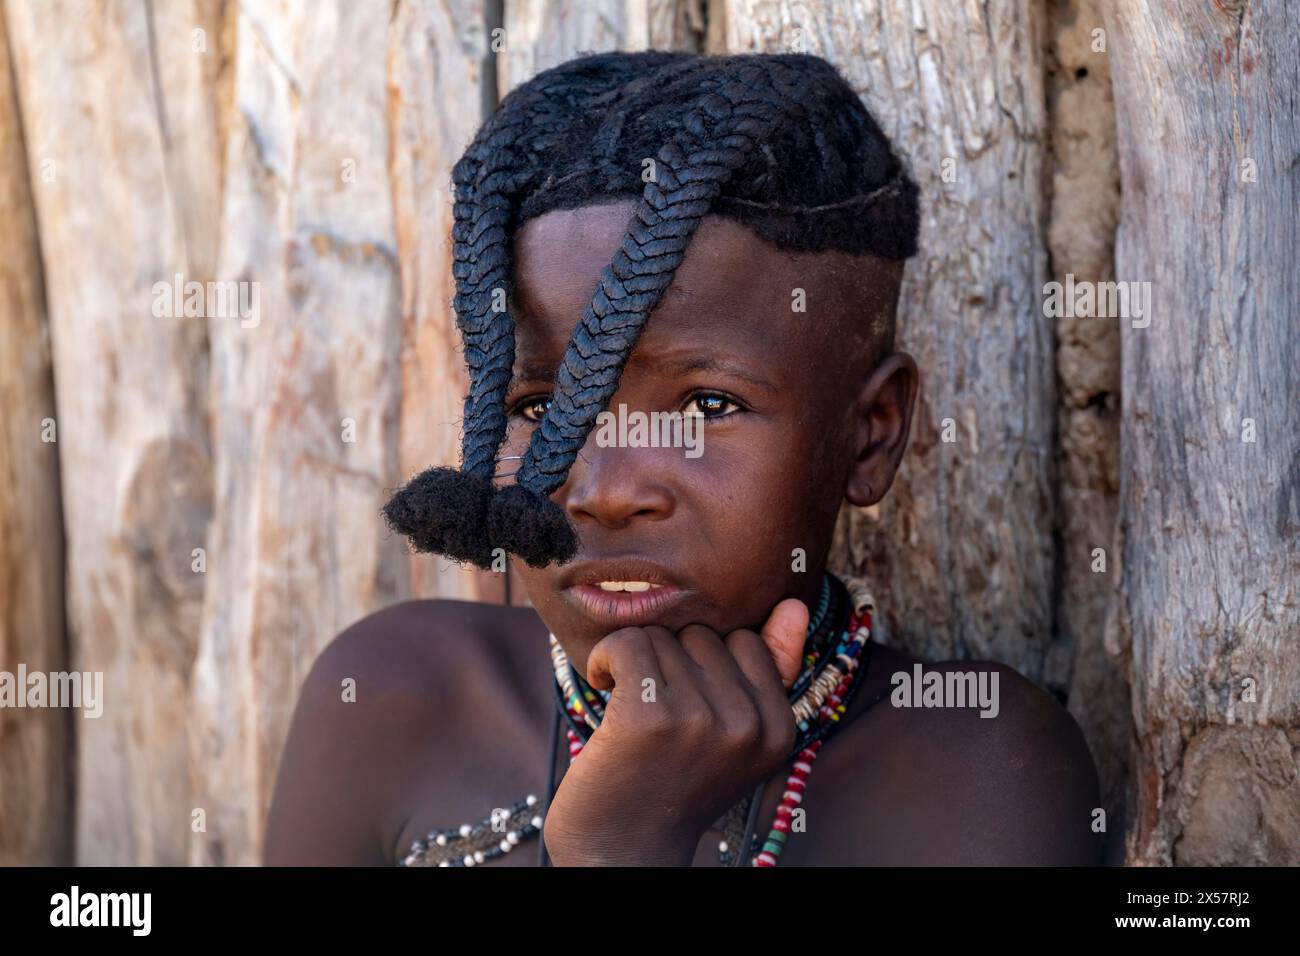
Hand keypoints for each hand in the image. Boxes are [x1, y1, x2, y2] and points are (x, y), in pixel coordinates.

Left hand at [542, 599, 808, 865]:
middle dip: (669, 661)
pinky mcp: (650, 717)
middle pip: (700, 634)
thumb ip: (770, 672)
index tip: (683, 699)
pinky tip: (603, 688)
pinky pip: (628, 643)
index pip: (744, 641)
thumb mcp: (735, 738)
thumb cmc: (673, 786)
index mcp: (778, 729)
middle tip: (654, 708)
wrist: (622, 851)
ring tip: (629, 705)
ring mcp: (700, 720)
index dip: (703, 662)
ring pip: (661, 635)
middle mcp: (747, 725)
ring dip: (633, 661)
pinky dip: (605, 658)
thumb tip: (795, 605)